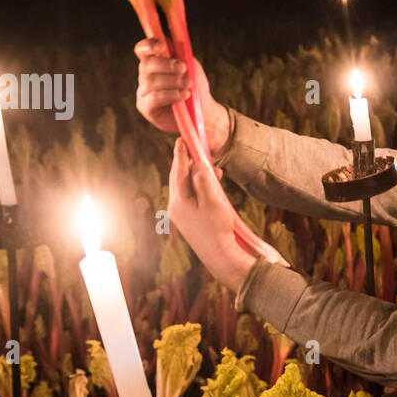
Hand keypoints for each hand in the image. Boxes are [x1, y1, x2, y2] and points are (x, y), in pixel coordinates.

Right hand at [135, 37, 231, 157]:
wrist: (204, 111)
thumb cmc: (196, 86)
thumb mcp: (190, 65)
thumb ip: (178, 52)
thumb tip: (166, 42)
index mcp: (154, 61)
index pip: (142, 50)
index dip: (148, 45)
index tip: (162, 46)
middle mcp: (145, 75)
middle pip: (146, 64)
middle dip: (167, 65)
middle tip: (184, 69)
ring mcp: (143, 91)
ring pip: (152, 81)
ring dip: (173, 81)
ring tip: (188, 85)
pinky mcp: (145, 107)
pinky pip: (154, 97)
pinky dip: (172, 94)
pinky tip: (184, 95)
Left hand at [168, 137, 255, 291]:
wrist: (220, 256)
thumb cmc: (218, 228)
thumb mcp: (213, 200)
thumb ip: (203, 179)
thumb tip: (197, 166)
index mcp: (178, 200)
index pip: (178, 170)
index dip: (181, 154)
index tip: (182, 139)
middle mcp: (175, 207)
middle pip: (179, 178)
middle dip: (189, 164)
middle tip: (196, 149)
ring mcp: (180, 215)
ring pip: (185, 188)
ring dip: (197, 177)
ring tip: (213, 170)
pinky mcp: (188, 221)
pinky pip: (190, 198)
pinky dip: (199, 188)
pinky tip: (210, 188)